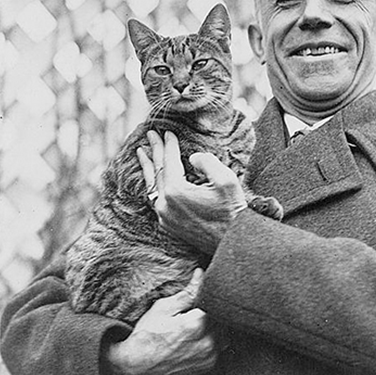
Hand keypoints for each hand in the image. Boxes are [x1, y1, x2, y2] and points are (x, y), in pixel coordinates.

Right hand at [105, 269, 215, 374]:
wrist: (137, 368)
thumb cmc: (147, 336)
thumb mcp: (163, 308)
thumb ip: (187, 292)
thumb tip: (201, 274)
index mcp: (198, 323)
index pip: (217, 302)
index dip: (210, 297)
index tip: (201, 296)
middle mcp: (209, 341)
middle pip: (223, 318)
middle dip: (212, 312)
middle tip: (195, 312)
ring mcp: (210, 355)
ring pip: (224, 333)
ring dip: (214, 327)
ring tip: (194, 326)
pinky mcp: (208, 366)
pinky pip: (219, 348)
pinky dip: (212, 341)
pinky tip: (195, 339)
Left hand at [136, 130, 245, 256]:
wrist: (234, 242)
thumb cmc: (233, 211)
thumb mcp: (226, 180)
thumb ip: (207, 162)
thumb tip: (192, 158)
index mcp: (176, 192)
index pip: (169, 162)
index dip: (168, 145)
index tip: (168, 132)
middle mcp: (164, 205)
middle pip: (157, 171)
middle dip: (155, 151)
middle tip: (150, 134)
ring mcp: (164, 216)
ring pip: (152, 186)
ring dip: (148, 167)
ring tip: (141, 152)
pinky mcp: (168, 225)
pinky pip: (156, 199)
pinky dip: (153, 184)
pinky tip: (152, 178)